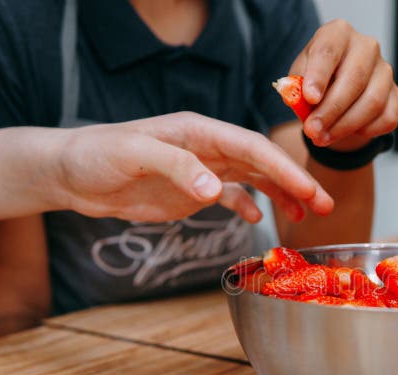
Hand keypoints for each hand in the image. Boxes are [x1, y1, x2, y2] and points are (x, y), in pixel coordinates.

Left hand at [53, 112, 333, 221]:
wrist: (71, 174)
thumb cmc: (96, 156)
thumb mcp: (134, 155)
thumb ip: (177, 168)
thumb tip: (217, 189)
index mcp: (199, 132)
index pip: (253, 148)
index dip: (285, 169)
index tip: (310, 191)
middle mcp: (208, 148)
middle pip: (263, 163)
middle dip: (296, 183)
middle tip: (325, 206)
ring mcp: (203, 170)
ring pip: (254, 179)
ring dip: (281, 195)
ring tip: (305, 216)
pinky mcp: (193, 191)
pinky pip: (231, 196)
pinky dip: (249, 206)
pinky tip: (259, 220)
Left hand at [291, 19, 397, 150]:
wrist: (338, 93)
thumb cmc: (317, 80)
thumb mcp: (299, 78)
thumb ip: (297, 86)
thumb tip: (301, 99)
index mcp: (338, 33)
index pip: (329, 51)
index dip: (319, 76)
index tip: (310, 99)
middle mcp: (366, 47)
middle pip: (354, 79)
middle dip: (331, 110)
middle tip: (313, 131)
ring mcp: (385, 70)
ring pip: (372, 102)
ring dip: (345, 126)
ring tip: (323, 138)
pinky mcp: (395, 94)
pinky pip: (387, 117)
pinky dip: (366, 131)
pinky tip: (347, 133)